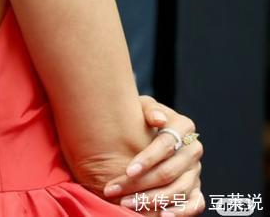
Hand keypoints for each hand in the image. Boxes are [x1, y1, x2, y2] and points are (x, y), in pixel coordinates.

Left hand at [101, 96, 203, 215]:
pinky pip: (195, 204)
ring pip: (178, 190)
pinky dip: (181, 212)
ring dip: (152, 200)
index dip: (148, 158)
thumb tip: (158, 119)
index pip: (167, 145)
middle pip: (169, 171)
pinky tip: (163, 215)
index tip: (128, 170)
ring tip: (128, 204)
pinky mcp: (197, 189)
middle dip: (140, 184)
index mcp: (183, 127)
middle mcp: (193, 149)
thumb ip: (150, 109)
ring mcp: (196, 171)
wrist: (150, 131)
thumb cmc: (142, 118)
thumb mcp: (143, 106)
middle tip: (115, 190)